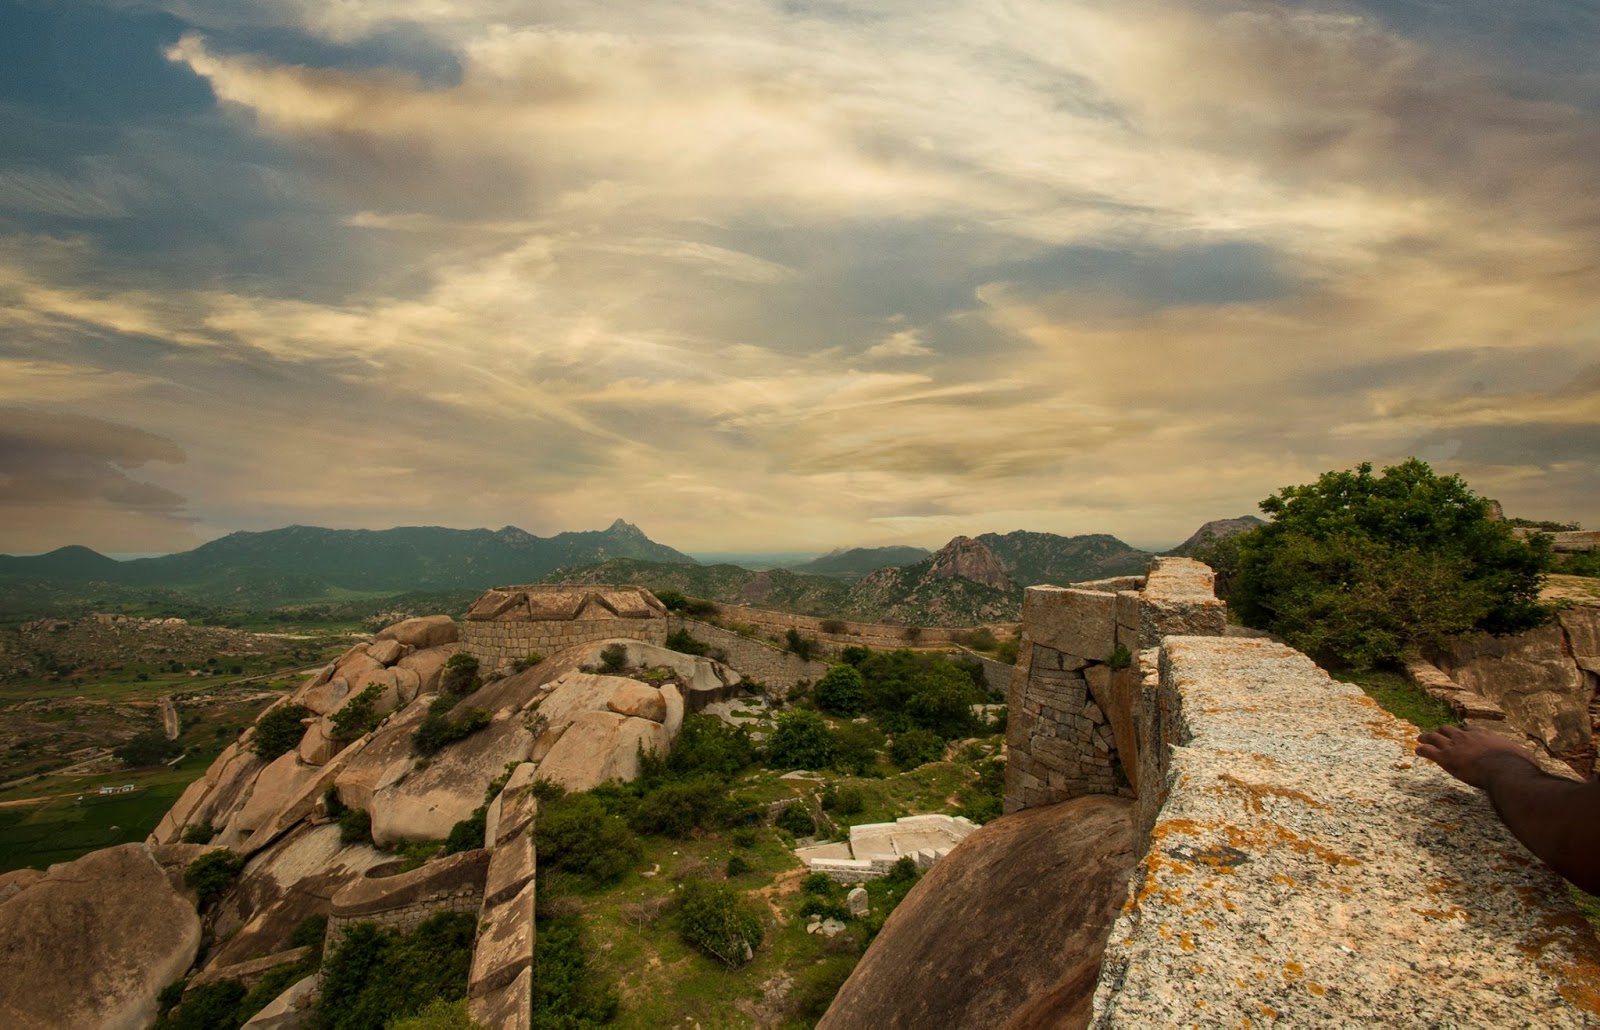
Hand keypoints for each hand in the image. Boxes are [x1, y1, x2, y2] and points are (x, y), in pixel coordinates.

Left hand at [1415, 725, 1537, 789]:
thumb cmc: (1518, 766)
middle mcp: (1469, 737)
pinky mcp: (1446, 757)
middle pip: (1451, 730)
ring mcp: (1456, 746)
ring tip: (1421, 737)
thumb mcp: (1525, 757)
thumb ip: (1525, 758)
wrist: (1504, 769)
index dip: (1466, 733)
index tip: (1463, 734)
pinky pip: (1429, 750)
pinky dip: (1422, 749)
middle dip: (1443, 731)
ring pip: (1436, 736)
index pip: (1473, 730)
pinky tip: (1417, 750)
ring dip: (1427, 737)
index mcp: (1486, 736)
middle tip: (1438, 734)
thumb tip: (1535, 762)